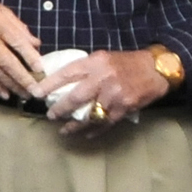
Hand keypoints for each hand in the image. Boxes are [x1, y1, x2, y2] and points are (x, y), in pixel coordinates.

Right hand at [0, 0, 43, 98]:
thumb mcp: (0, 8)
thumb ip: (18, 26)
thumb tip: (35, 44)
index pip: (15, 40)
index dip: (28, 55)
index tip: (40, 68)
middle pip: (5, 60)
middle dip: (21, 77)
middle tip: (35, 90)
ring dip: (10, 85)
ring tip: (24, 94)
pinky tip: (5, 93)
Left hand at [32, 48, 169, 139]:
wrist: (155, 69)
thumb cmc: (127, 63)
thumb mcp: (104, 58)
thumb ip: (85, 68)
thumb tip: (61, 81)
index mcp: (96, 62)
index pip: (67, 73)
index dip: (49, 84)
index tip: (35, 92)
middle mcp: (103, 78)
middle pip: (75, 96)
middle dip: (60, 108)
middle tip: (50, 115)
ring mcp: (114, 94)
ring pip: (89, 114)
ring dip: (74, 125)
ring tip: (64, 130)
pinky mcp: (124, 108)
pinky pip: (104, 123)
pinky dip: (93, 130)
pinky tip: (85, 134)